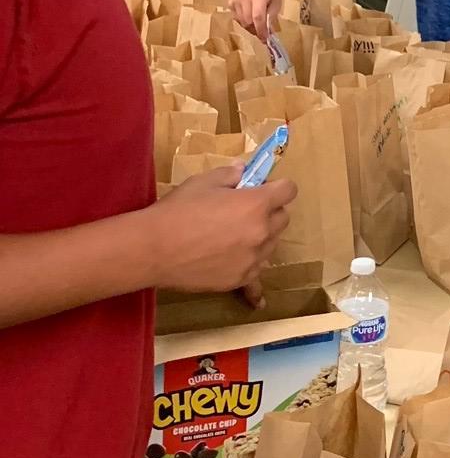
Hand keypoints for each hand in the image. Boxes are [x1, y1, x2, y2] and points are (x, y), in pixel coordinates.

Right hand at [144, 166, 296, 299]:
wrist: (153, 249)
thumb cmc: (177, 211)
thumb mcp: (202, 182)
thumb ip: (229, 175)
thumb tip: (243, 171)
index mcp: (256, 204)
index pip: (289, 190)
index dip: (278, 187)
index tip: (265, 189)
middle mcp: (262, 232)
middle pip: (283, 218)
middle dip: (270, 212)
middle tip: (245, 211)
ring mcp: (253, 258)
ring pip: (272, 244)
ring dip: (261, 237)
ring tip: (234, 237)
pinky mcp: (241, 279)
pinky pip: (257, 272)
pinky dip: (252, 270)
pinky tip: (248, 286)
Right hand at [229, 0, 280, 40]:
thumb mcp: (277, 2)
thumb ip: (271, 17)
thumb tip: (267, 33)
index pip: (258, 17)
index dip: (261, 31)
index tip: (265, 40)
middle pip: (248, 21)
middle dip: (256, 30)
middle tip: (264, 33)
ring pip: (241, 21)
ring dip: (250, 27)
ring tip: (258, 24)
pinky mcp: (231, 1)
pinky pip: (236, 17)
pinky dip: (243, 20)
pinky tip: (250, 15)